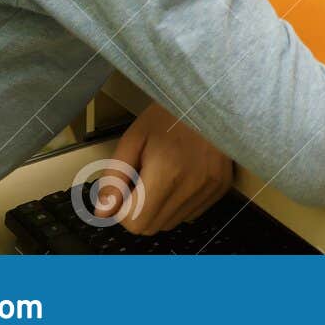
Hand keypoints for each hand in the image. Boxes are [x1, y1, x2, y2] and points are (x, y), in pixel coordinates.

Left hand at [97, 103, 233, 234]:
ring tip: (162, 177)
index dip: (122, 211)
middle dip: (139, 211)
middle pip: (152, 227)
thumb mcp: (133, 139)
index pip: (135, 222)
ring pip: (172, 223)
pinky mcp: (221, 187)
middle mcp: (191, 186)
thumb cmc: (168, 114)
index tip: (125, 189)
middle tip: (141, 182)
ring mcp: (210, 188)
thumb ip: (115, 177)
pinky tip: (181, 178)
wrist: (210, 98)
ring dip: (159, 209)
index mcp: (166, 173)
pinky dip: (180, 204)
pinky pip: (192, 213)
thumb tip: (102, 212)